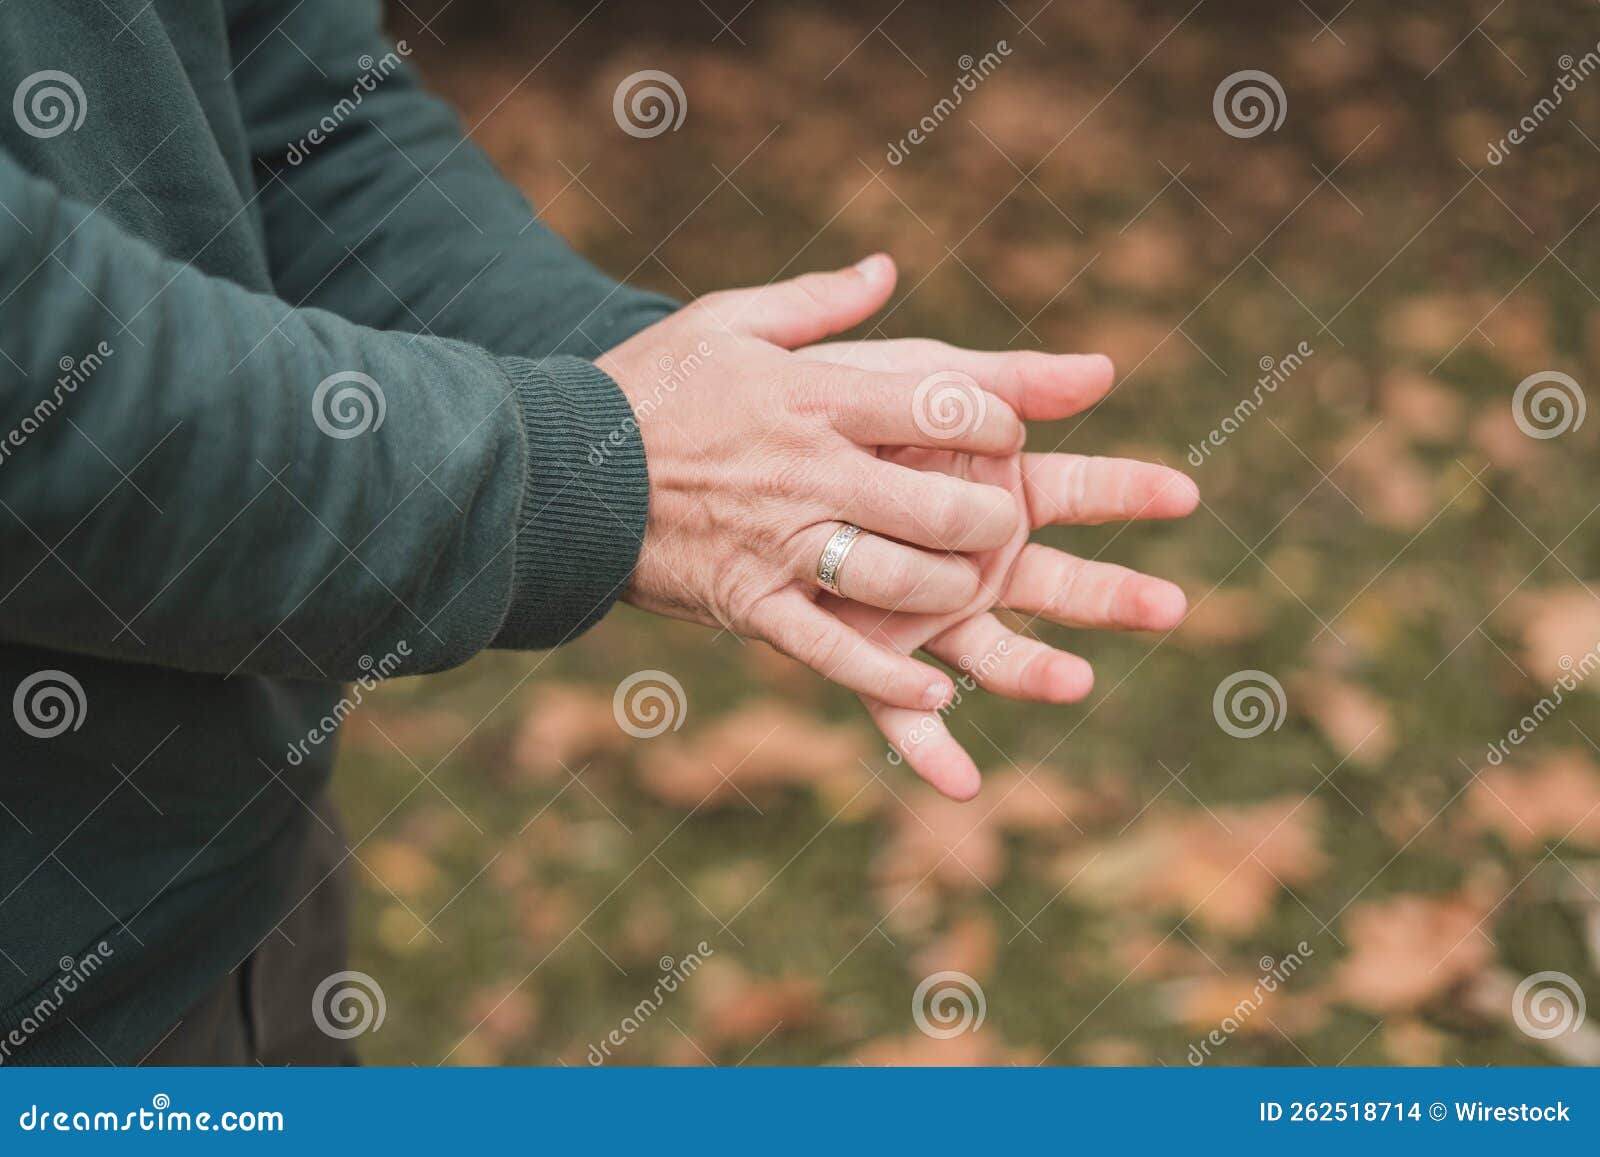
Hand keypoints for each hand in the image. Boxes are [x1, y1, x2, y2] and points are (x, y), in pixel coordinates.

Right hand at [598, 257, 1028, 711]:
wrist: (556, 469)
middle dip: (990, 520)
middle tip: (1003, 524)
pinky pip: (830, 650)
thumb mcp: (727, 321)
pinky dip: (888, 678)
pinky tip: (936, 692)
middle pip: (936, 507)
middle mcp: (808, 472)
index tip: (1004, 433)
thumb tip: (887, 269)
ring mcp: (778, 543)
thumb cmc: (647, 388)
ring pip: (897, 578)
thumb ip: (817, 301)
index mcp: (813, 397)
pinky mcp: (748, 602)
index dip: (997, 422)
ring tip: (967, 584)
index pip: (941, 407)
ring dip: (950, 589)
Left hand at [801, 337, 1197, 798]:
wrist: (741, 455)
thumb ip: (1003, 380)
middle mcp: (977, 563)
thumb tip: (1105, 369)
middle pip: (1061, 583)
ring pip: (997, 653)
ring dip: (1037, 673)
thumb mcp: (918, 382)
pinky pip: (902, 712)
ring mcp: (931, 614)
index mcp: (995, 492)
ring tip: (1075, 684)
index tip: (1184, 491)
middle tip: (1170, 605)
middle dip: (1115, 595)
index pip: (1081, 491)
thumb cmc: (840, 412)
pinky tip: (961, 784)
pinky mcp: (874, 656)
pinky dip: (931, 749)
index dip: (1130, 490)